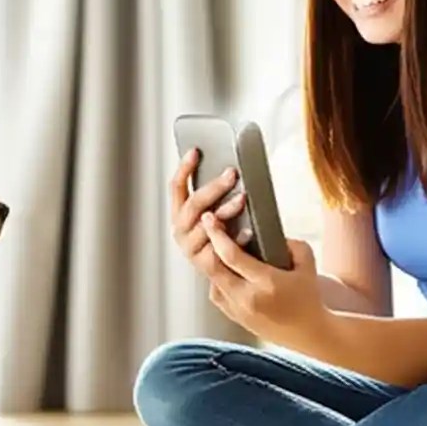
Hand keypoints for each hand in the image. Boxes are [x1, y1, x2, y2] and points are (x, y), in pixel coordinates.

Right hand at [170, 149, 252, 264]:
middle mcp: (181, 231)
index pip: (176, 187)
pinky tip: (249, 230)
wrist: (228, 274)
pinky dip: (236, 239)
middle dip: (214, 187)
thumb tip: (228, 168)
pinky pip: (221, 249)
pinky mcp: (207, 266)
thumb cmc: (223, 237)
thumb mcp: (212, 213)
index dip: (184, 168)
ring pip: (208, 225)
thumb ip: (213, 195)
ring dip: (226, 210)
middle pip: (194, 204)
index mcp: (179, 214)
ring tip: (242, 198)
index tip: (196, 151)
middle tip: (232, 174)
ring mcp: (193, 249)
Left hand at [198, 213, 329, 346]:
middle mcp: (248, 298)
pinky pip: (216, 292)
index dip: (217, 235)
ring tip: (219, 247)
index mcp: (267, 283)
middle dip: (207, 244)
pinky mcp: (233, 317)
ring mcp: (238, 310)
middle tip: (207, 227)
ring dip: (213, 261)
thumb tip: (267, 230)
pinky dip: (218, 278)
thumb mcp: (307, 263)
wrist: (309, 333)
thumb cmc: (309, 296)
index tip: (209, 218)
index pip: (232, 256)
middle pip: (213, 268)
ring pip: (211, 279)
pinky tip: (228, 269)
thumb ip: (290, 243)